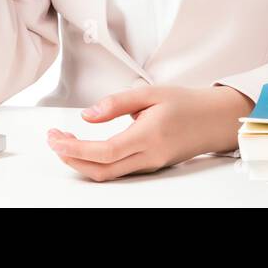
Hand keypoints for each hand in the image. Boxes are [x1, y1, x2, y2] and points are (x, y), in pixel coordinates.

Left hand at [46, 85, 254, 181]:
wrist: (214, 120)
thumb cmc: (186, 104)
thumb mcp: (151, 92)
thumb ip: (116, 103)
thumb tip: (87, 115)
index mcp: (148, 137)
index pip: (104, 152)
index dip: (75, 149)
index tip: (55, 138)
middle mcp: (148, 157)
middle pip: (101, 171)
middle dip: (71, 158)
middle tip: (53, 139)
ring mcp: (149, 165)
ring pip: (108, 175)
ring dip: (81, 161)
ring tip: (64, 141)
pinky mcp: (149, 166)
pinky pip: (117, 171)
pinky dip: (95, 162)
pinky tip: (85, 148)